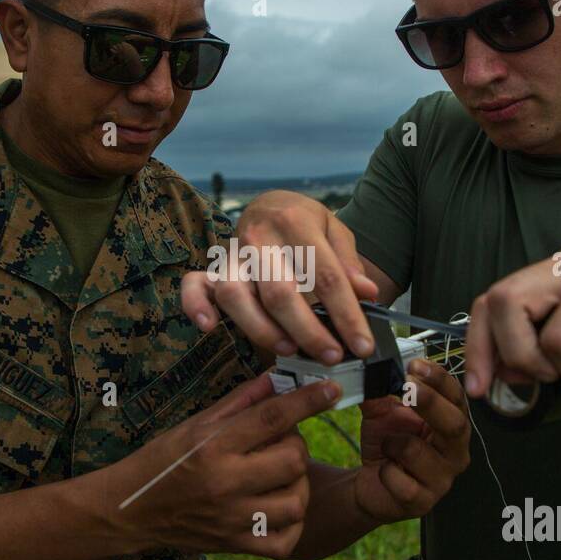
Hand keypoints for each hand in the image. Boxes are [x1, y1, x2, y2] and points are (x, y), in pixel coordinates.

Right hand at [116, 372, 339, 559]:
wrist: (129, 511)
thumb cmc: (162, 460)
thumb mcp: (196, 423)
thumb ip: (241, 401)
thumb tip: (279, 377)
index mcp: (212, 447)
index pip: (271, 417)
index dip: (307, 401)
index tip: (330, 390)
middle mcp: (223, 484)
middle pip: (293, 460)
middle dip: (295, 445)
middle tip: (279, 442)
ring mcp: (231, 520)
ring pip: (296, 501)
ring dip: (296, 483)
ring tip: (278, 475)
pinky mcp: (236, 546)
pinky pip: (286, 539)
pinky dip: (291, 522)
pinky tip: (276, 506)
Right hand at [182, 190, 380, 362]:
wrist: (271, 203)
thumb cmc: (306, 224)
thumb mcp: (335, 232)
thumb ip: (348, 263)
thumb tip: (367, 294)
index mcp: (296, 222)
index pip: (325, 275)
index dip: (346, 315)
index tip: (362, 346)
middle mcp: (260, 236)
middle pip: (280, 291)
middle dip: (308, 331)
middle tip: (331, 356)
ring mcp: (232, 253)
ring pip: (236, 295)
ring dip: (261, 329)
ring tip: (289, 349)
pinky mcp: (213, 266)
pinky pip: (193, 285)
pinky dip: (196, 306)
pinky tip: (209, 327)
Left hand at [353, 358, 471, 523]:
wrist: (372, 484)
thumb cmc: (388, 444)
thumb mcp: (383, 413)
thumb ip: (381, 391)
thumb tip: (374, 369)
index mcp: (452, 424)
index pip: (457, 398)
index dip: (439, 380)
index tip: (416, 365)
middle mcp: (456, 451)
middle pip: (455, 424)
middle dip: (430, 402)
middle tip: (407, 385)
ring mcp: (442, 480)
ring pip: (417, 451)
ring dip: (392, 442)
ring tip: (386, 445)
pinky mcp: (423, 503)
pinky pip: (400, 481)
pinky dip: (384, 471)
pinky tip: (384, 470)